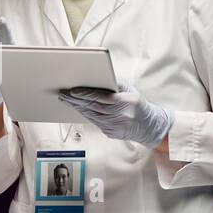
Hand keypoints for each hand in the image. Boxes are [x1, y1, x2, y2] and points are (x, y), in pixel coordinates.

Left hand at [57, 82, 174, 148]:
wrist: (149, 126)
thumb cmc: (138, 105)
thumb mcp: (130, 91)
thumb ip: (114, 85)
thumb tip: (96, 79)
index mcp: (126, 102)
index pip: (101, 98)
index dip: (85, 94)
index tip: (72, 90)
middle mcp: (120, 116)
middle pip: (93, 107)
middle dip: (76, 100)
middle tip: (63, 94)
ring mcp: (115, 126)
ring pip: (91, 115)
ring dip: (77, 107)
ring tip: (66, 100)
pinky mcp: (110, 133)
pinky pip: (94, 122)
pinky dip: (85, 114)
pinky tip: (77, 108)